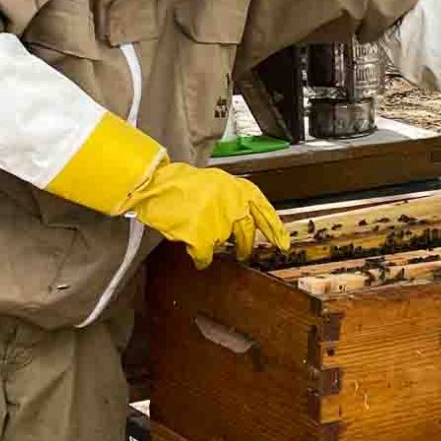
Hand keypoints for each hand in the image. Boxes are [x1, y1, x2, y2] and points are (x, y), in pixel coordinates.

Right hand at [128, 158, 291, 267]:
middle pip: (247, 232)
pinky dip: (200, 257)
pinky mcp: (203, 238)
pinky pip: (205, 256)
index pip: (264, 210)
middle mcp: (234, 205)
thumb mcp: (217, 182)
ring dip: (214, 243)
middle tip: (243, 253)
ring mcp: (219, 223)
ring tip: (204, 238)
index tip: (283, 243)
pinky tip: (196, 254)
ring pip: (223, 242)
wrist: (157, 185)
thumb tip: (244, 216)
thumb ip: (233, 198)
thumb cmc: (183, 183)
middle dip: (246, 245)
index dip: (274, 228)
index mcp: (239, 189)